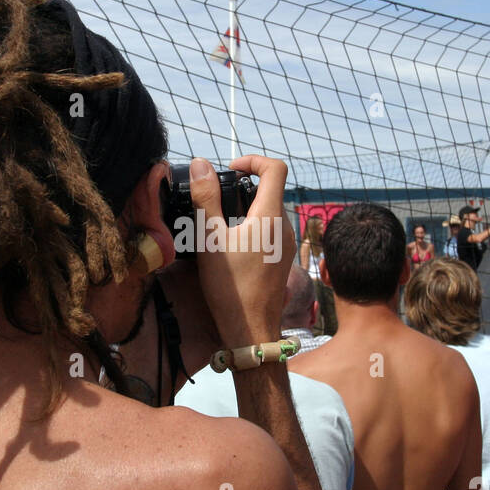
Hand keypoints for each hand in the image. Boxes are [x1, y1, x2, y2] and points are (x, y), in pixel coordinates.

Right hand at [188, 155, 295, 347]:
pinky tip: (230, 245)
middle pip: (271, 189)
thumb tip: (202, 164)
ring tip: (219, 223)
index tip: (231, 169)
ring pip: (270, 211)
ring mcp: (286, 244)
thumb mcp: (209, 240)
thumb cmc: (230, 288)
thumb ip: (206, 199)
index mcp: (270, 216)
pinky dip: (252, 225)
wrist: (251, 329)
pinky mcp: (282, 259)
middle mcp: (285, 227)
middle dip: (244, 185)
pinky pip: (270, 230)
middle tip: (216, 197)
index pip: (275, 168)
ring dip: (246, 207)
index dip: (253, 160)